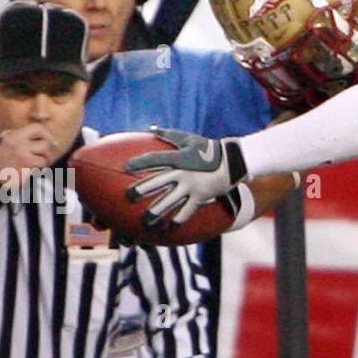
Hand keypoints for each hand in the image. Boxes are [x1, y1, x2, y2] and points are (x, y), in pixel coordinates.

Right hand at [0, 124, 56, 188]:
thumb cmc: (2, 162)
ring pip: (46, 153)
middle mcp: (18, 143)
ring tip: (36, 163)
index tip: (50, 141)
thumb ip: (19, 135)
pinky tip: (33, 170)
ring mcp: (22, 154)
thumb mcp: (6, 143)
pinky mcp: (26, 165)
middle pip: (46, 142)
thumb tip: (44, 134)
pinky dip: (40, 168)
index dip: (47, 133)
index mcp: (13, 136)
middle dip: (48, 150)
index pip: (37, 127)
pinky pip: (42, 163)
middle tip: (45, 155)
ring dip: (44, 159)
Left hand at [126, 127, 240, 227]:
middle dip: (142, 190)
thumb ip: (169, 134)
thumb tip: (152, 128)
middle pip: (158, 182)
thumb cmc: (208, 149)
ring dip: (157, 212)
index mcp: (178, 158)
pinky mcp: (200, 197)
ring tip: (145, 222)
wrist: (232, 162)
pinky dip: (178, 221)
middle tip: (128, 197)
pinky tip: (168, 229)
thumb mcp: (189, 138)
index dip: (139, 163)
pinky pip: (187, 212)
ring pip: (171, 201)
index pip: (154, 159)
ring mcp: (191, 187)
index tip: (125, 168)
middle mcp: (183, 173)